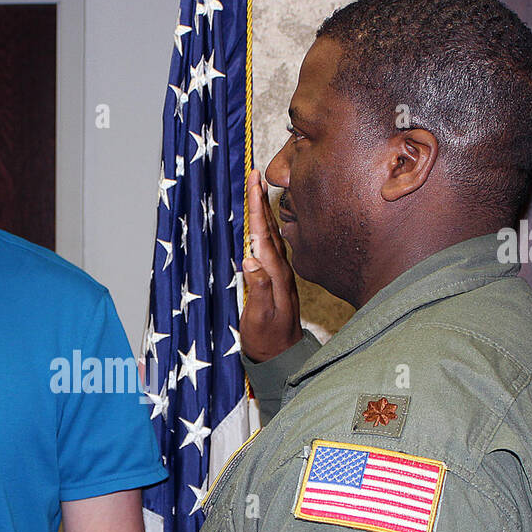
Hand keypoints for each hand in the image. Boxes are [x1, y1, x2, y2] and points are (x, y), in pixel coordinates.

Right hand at [240, 169, 301, 361]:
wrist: (282, 356)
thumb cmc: (268, 340)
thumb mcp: (260, 318)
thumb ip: (258, 289)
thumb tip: (250, 259)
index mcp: (275, 274)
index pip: (264, 233)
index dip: (257, 207)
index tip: (254, 182)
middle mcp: (280, 269)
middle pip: (269, 227)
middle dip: (261, 200)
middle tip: (255, 174)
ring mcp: (279, 273)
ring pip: (271, 235)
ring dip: (263, 211)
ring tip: (258, 191)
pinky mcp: (276, 279)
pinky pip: (270, 246)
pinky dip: (264, 229)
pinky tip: (262, 225)